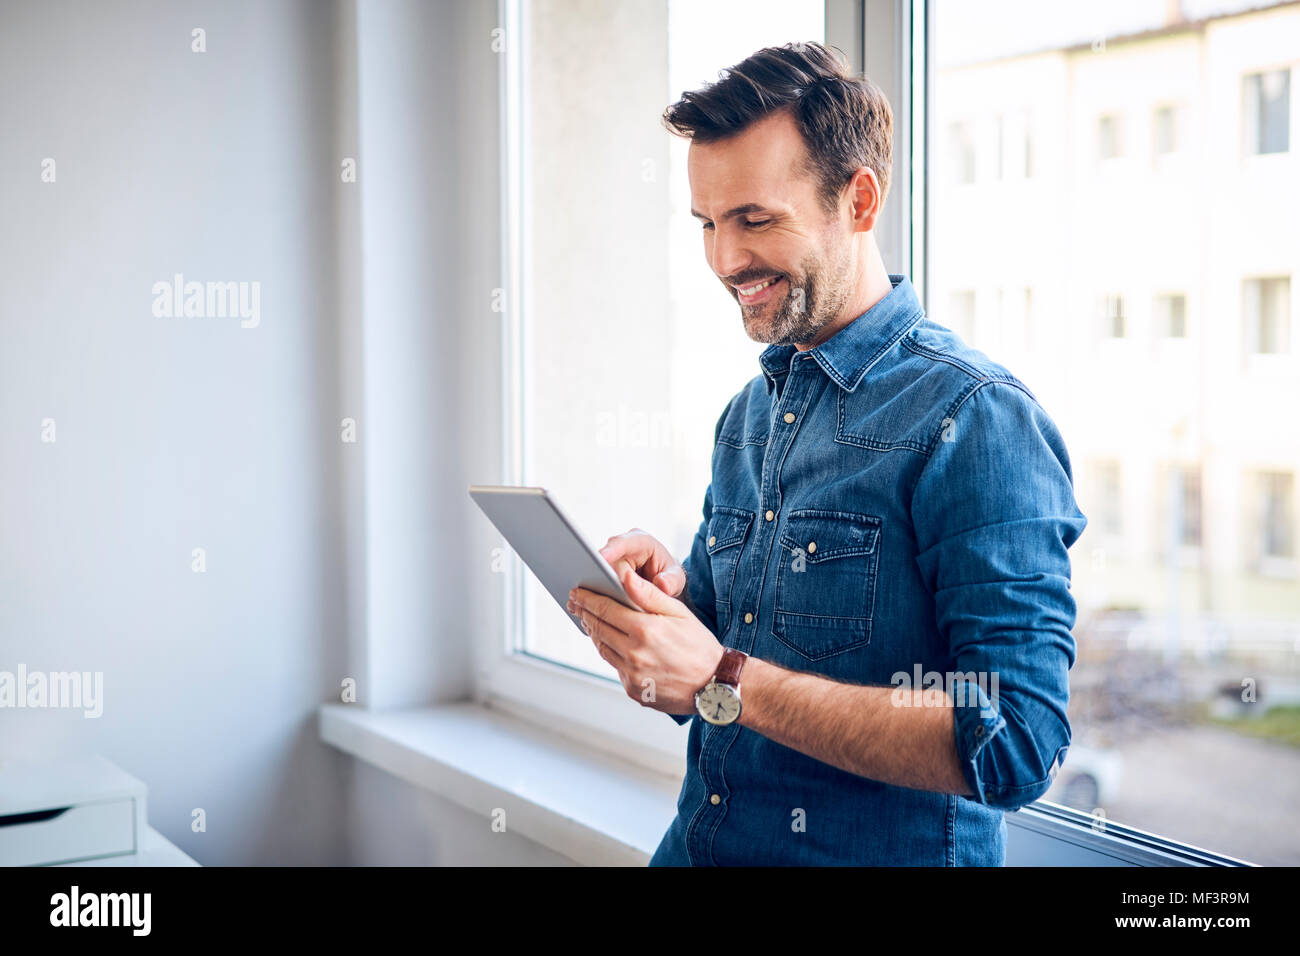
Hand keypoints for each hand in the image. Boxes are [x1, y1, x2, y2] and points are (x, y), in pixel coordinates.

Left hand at [567, 567, 722, 715]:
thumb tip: (624, 577)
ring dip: (595, 633)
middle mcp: (634, 655)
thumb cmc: (699, 645)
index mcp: (645, 631)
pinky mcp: (633, 690)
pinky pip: (615, 668)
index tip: (577, 591)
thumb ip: (649, 595)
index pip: (605, 610)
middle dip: (585, 614)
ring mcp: (632, 676)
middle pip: (598, 629)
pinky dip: (612, 653)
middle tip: (577, 604)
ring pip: (603, 649)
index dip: (588, 599)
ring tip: (592, 620)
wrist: (715, 684)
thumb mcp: (678, 613)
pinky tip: (613, 643)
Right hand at [598, 528, 684, 596]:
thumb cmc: (668, 577)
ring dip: (596, 586)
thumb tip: (662, 584)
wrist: (661, 583)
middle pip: (606, 562)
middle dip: (603, 576)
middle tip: (602, 593)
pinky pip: (593, 582)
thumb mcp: (676, 579)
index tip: (601, 558)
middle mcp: (621, 548)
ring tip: (592, 602)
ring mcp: (609, 561)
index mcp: (640, 542)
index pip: (624, 543)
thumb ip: (672, 581)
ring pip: (596, 572)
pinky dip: (594, 593)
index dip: (611, 550)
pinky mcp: (602, 573)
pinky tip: (590, 605)